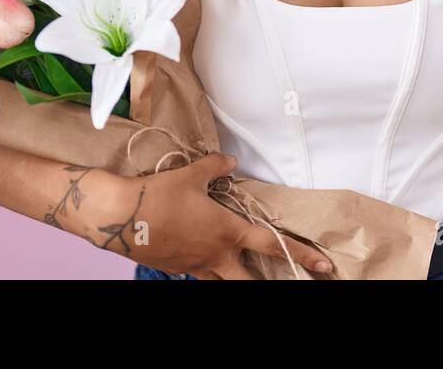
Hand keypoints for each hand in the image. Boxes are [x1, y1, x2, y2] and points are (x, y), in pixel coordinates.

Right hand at [101, 151, 335, 278]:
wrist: (118, 218)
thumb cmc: (158, 196)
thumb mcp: (190, 175)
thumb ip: (215, 167)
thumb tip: (230, 160)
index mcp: (227, 231)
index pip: (273, 245)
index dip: (302, 255)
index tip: (324, 266)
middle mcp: (215, 254)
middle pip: (249, 280)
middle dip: (267, 280)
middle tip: (284, 279)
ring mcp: (195, 266)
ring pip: (223, 281)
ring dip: (234, 276)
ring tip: (239, 268)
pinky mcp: (176, 268)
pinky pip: (198, 272)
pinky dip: (205, 266)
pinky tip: (199, 253)